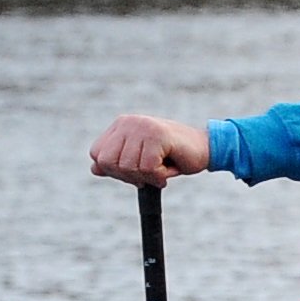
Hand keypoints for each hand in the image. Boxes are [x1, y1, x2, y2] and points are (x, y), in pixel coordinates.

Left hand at [89, 115, 211, 188]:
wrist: (206, 149)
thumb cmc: (174, 156)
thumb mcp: (141, 161)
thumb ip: (117, 164)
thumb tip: (93, 169)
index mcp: (121, 126)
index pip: (97, 155)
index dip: (114, 172)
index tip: (136, 173)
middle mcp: (128, 122)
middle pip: (108, 162)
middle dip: (129, 176)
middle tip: (149, 174)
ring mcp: (142, 126)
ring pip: (127, 167)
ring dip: (147, 177)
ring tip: (162, 168)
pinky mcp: (157, 135)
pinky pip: (146, 168)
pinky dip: (159, 176)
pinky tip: (169, 167)